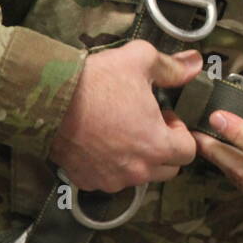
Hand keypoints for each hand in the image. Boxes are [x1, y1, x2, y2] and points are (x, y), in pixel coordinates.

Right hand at [50, 41, 202, 191]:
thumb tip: (195, 64)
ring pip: (138, 176)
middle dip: (164, 148)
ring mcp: (110, 178)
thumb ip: (173, 68)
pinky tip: (100, 141)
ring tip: (122, 130)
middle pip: (167, 169)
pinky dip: (110, 165)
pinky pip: (109, 178)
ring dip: (138, 158)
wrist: (47, 99)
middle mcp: (136, 169)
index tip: (165, 117)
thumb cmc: (95, 82)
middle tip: (147, 123)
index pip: (188, 152)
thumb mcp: (140, 61)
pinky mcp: (87, 180)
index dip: (181, 132)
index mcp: (156, 145)